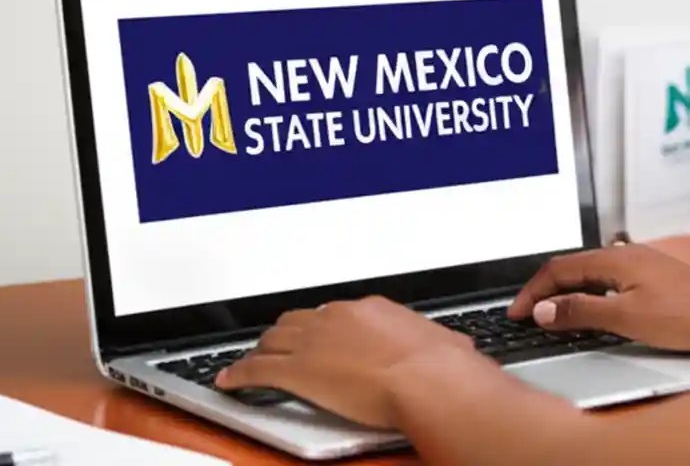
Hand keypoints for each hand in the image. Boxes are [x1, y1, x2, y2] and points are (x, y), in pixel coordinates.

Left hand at [215, 297, 480, 427]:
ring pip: (273, 341)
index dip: (324, 328)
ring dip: (261, 350)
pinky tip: (230, 380)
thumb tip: (459, 348)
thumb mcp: (447, 345)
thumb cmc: (439, 367)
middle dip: (288, 334)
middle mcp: (337, 319)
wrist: (426, 380)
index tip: (323, 337)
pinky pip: (257, 369)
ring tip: (252, 359)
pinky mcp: (299, 371)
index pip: (335, 315)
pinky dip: (240, 374)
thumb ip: (442, 344)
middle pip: (298, 322)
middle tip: (281, 345)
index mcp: (371, 309)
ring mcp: (315, 343)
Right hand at [507, 244, 689, 350]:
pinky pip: (606, 283)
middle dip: (545, 290)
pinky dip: (587, 296)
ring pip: (589, 276)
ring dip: (565, 293)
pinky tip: (590, 312)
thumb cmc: (686, 314)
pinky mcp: (651, 281)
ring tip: (550, 316)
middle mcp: (624, 256)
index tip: (517, 312)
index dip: (533, 292)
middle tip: (526, 315)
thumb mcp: (625, 317)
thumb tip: (544, 310)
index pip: (558, 269)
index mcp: (613, 259)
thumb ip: (582, 312)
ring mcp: (639, 267)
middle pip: (571, 268)